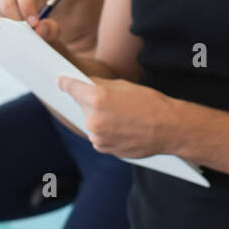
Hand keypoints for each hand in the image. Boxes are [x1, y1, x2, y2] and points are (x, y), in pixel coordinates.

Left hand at [56, 76, 173, 158]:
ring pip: (90, 121)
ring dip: (98, 118)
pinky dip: (105, 131)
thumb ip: (99, 84)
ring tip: (122, 117)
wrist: (169, 128)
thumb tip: (83, 83)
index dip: (65, 82)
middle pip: (81, 105)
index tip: (60, 80)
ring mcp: (97, 136)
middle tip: (111, 101)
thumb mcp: (123, 85)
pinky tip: (123, 128)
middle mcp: (93, 119)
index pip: (71, 87)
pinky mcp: (103, 148)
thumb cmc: (149, 103)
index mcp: (97, 98)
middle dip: (90, 102)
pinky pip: (98, 136)